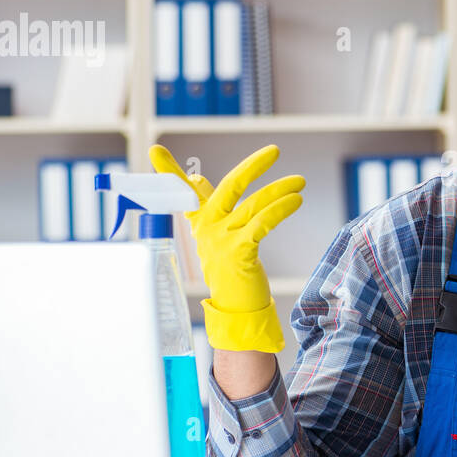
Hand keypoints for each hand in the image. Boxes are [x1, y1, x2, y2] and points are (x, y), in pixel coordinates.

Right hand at [149, 143, 304, 352]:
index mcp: (199, 220)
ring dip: (280, 191)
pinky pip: (262, 223)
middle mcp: (207, 227)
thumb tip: (197, 176)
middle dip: (253, 166)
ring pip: (254, 205)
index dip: (167, 170)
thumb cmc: (228, 266)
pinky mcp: (239, 252)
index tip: (155, 150)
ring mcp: (222, 240)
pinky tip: (296, 201)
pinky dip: (281, 209)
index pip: (181, 190)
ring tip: (300, 182)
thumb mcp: (213, 234)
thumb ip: (206, 204)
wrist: (235, 305)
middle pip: (230, 186)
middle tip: (274, 150)